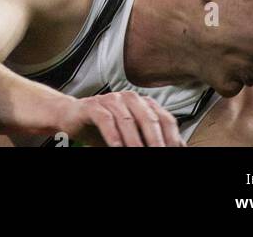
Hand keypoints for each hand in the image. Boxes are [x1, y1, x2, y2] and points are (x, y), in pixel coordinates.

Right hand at [67, 91, 183, 147]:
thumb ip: (150, 140)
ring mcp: (110, 100)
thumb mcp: (132, 137)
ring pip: (128, 119)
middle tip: (159, 154)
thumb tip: (180, 148)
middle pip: (149, 118)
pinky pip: (106, 119)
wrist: (72, 117)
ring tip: (139, 154)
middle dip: (156, 141)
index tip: (175, 152)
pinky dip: (113, 135)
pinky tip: (117, 147)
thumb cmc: (105, 129)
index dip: (172, 137)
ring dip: (135, 141)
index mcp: (143, 103)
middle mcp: (129, 98)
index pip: (165, 119)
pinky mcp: (92, 106)